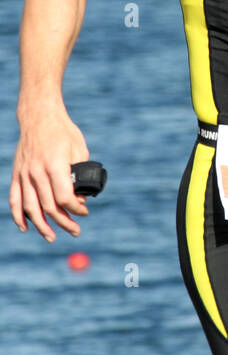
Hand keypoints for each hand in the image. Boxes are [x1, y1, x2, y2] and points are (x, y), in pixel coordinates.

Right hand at [9, 109, 91, 241]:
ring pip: (30, 208)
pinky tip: (25, 228)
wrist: (39, 116)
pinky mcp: (17, 174)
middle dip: (64, 222)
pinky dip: (18, 216)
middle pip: (49, 206)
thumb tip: (80, 199)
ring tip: (52, 238)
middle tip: (76, 231)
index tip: (85, 212)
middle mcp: (37, 172)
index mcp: (55, 165)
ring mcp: (24, 174)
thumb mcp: (79, 149)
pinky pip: (14, 199)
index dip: (76, 210)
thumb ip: (80, 174)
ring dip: (42, 226)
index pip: (64, 197)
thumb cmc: (64, 132)